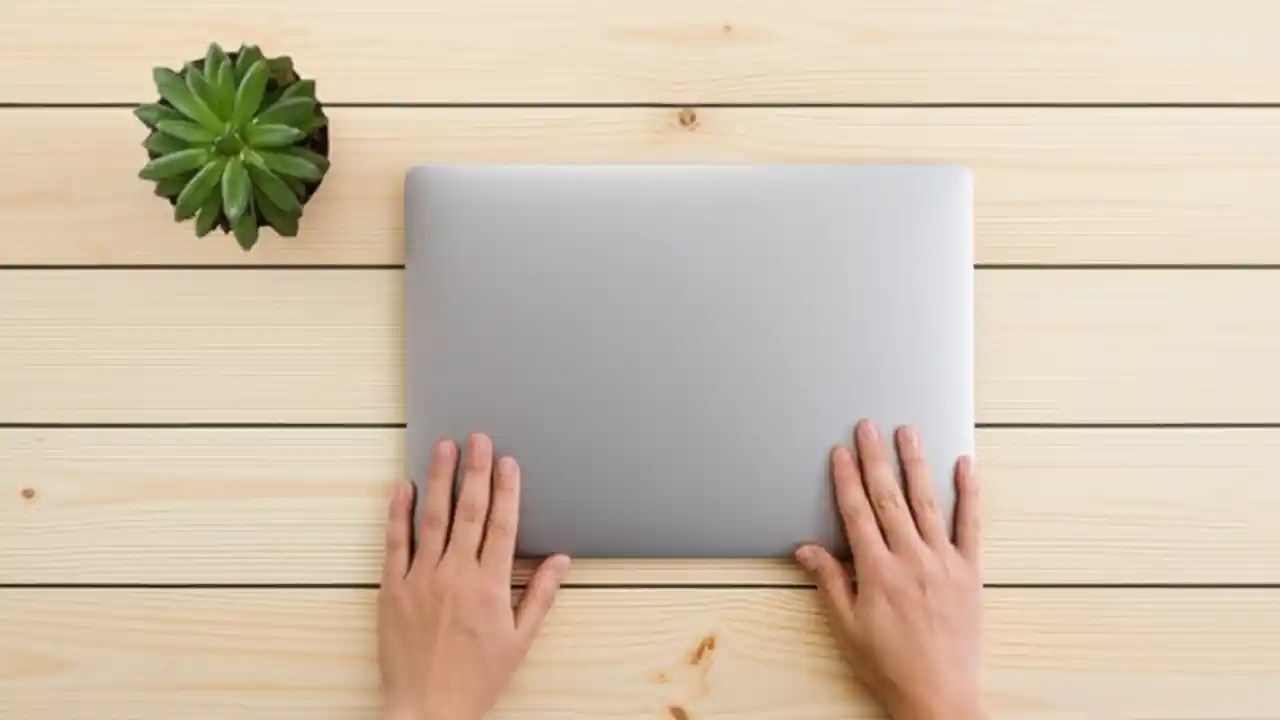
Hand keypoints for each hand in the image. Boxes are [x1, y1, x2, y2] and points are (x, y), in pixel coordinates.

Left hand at [379, 433, 570, 719]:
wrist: (427, 711)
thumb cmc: (475, 680)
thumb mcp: (520, 641)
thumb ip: (539, 595)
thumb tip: (560, 560)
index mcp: (490, 586)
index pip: (501, 525)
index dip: (506, 489)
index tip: (507, 462)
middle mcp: (455, 575)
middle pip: (467, 511)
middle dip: (475, 471)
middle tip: (478, 438)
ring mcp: (421, 579)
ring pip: (431, 518)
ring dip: (439, 479)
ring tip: (443, 447)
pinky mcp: (392, 589)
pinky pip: (394, 542)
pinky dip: (399, 512)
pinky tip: (403, 487)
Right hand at [795, 421, 984, 719]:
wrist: (938, 693)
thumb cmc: (889, 664)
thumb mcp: (847, 626)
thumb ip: (829, 581)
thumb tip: (805, 548)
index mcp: (877, 572)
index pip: (857, 513)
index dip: (846, 479)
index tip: (840, 452)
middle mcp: (911, 560)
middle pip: (888, 498)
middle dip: (875, 458)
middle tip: (867, 426)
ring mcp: (943, 562)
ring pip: (926, 502)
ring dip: (915, 464)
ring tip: (908, 432)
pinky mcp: (970, 571)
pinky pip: (970, 525)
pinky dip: (969, 493)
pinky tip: (965, 465)